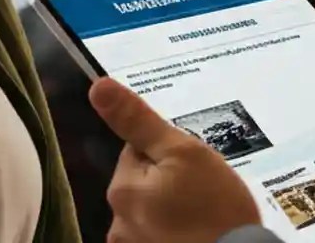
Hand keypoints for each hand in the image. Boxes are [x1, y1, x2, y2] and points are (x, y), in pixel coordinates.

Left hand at [89, 78, 259, 242]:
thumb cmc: (215, 206)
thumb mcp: (185, 152)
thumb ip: (140, 122)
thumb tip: (99, 86)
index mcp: (122, 189)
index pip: (137, 151)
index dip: (169, 151)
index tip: (194, 165)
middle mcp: (117, 223)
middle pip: (142, 182)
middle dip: (168, 179)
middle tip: (203, 189)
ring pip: (151, 209)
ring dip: (171, 206)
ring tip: (203, 212)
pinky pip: (158, 234)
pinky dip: (174, 230)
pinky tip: (197, 231)